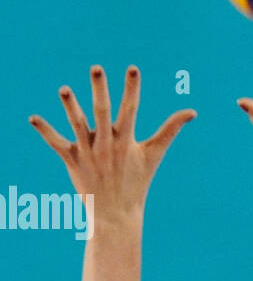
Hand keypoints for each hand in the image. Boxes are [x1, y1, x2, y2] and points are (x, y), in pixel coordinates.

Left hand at [28, 65, 194, 215]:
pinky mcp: (73, 161)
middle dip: (100, 90)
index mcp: (126, 141)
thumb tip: (192, 111)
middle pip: (102, 112)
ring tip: (64, 89)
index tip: (132, 69)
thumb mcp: (154, 154)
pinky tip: (32, 118)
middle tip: (97, 68)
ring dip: (70, 106)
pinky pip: (56, 144)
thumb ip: (171, 129)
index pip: (130, 109)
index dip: (132, 89)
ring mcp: (89, 153)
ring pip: (78, 125)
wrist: (116, 213)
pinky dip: (45, 131)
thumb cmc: (137, 180)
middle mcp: (107, 144)